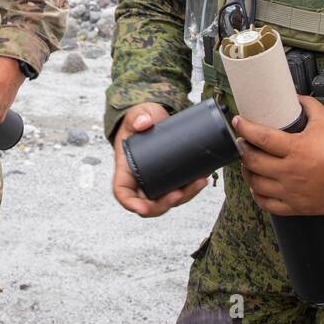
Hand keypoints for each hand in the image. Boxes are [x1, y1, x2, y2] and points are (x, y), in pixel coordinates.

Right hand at [111, 102, 207, 216]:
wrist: (154, 118)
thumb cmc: (140, 119)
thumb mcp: (137, 114)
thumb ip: (138, 116)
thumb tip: (144, 123)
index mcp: (126, 168)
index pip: (123, 192)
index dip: (131, 204)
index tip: (143, 208)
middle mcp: (140, 179)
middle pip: (148, 203)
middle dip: (164, 204)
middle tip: (178, 194)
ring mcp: (156, 180)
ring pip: (167, 200)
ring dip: (184, 197)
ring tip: (198, 182)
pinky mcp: (170, 177)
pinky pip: (179, 190)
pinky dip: (191, 189)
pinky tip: (201, 180)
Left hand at [237, 95, 323, 216]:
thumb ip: (307, 107)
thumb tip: (293, 98)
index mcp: (297, 150)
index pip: (260, 138)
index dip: (244, 128)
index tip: (238, 121)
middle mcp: (291, 173)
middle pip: (253, 161)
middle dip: (242, 149)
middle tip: (242, 141)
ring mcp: (293, 193)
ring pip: (256, 184)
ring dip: (247, 171)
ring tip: (247, 162)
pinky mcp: (298, 207)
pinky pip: (268, 205)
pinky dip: (258, 195)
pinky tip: (257, 186)